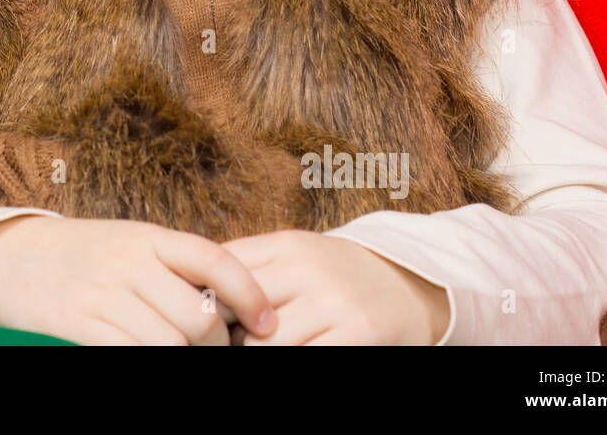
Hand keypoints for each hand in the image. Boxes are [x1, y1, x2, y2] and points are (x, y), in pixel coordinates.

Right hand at [0, 215, 278, 344]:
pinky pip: (129, 354)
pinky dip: (149, 364)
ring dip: (185, 359)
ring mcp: (102, 294)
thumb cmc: (83, 257)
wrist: (11, 257)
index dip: (248, 294)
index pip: (214, 260)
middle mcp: (129, 262)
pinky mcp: (78, 324)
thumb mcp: (130, 245)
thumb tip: (230, 302)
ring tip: (183, 358)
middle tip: (214, 352)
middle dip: (215, 345)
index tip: (266, 323)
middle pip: (198, 316)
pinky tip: (151, 361)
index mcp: (149, 238)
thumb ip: (173, 267)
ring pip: (170, 343)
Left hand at [217, 230, 451, 344]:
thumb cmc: (337, 277)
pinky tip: (291, 357)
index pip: (221, 266)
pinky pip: (305, 360)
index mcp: (287, 243)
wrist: (413, 286)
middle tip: (225, 344)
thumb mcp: (297, 256)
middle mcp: (308, 267)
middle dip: (224, 334)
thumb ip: (251, 265)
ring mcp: (335, 300)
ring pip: (264, 343)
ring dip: (255, 354)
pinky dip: (291, 363)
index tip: (200, 318)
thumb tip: (192, 289)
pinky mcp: (358, 332)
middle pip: (236, 306)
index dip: (204, 299)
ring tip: (258, 351)